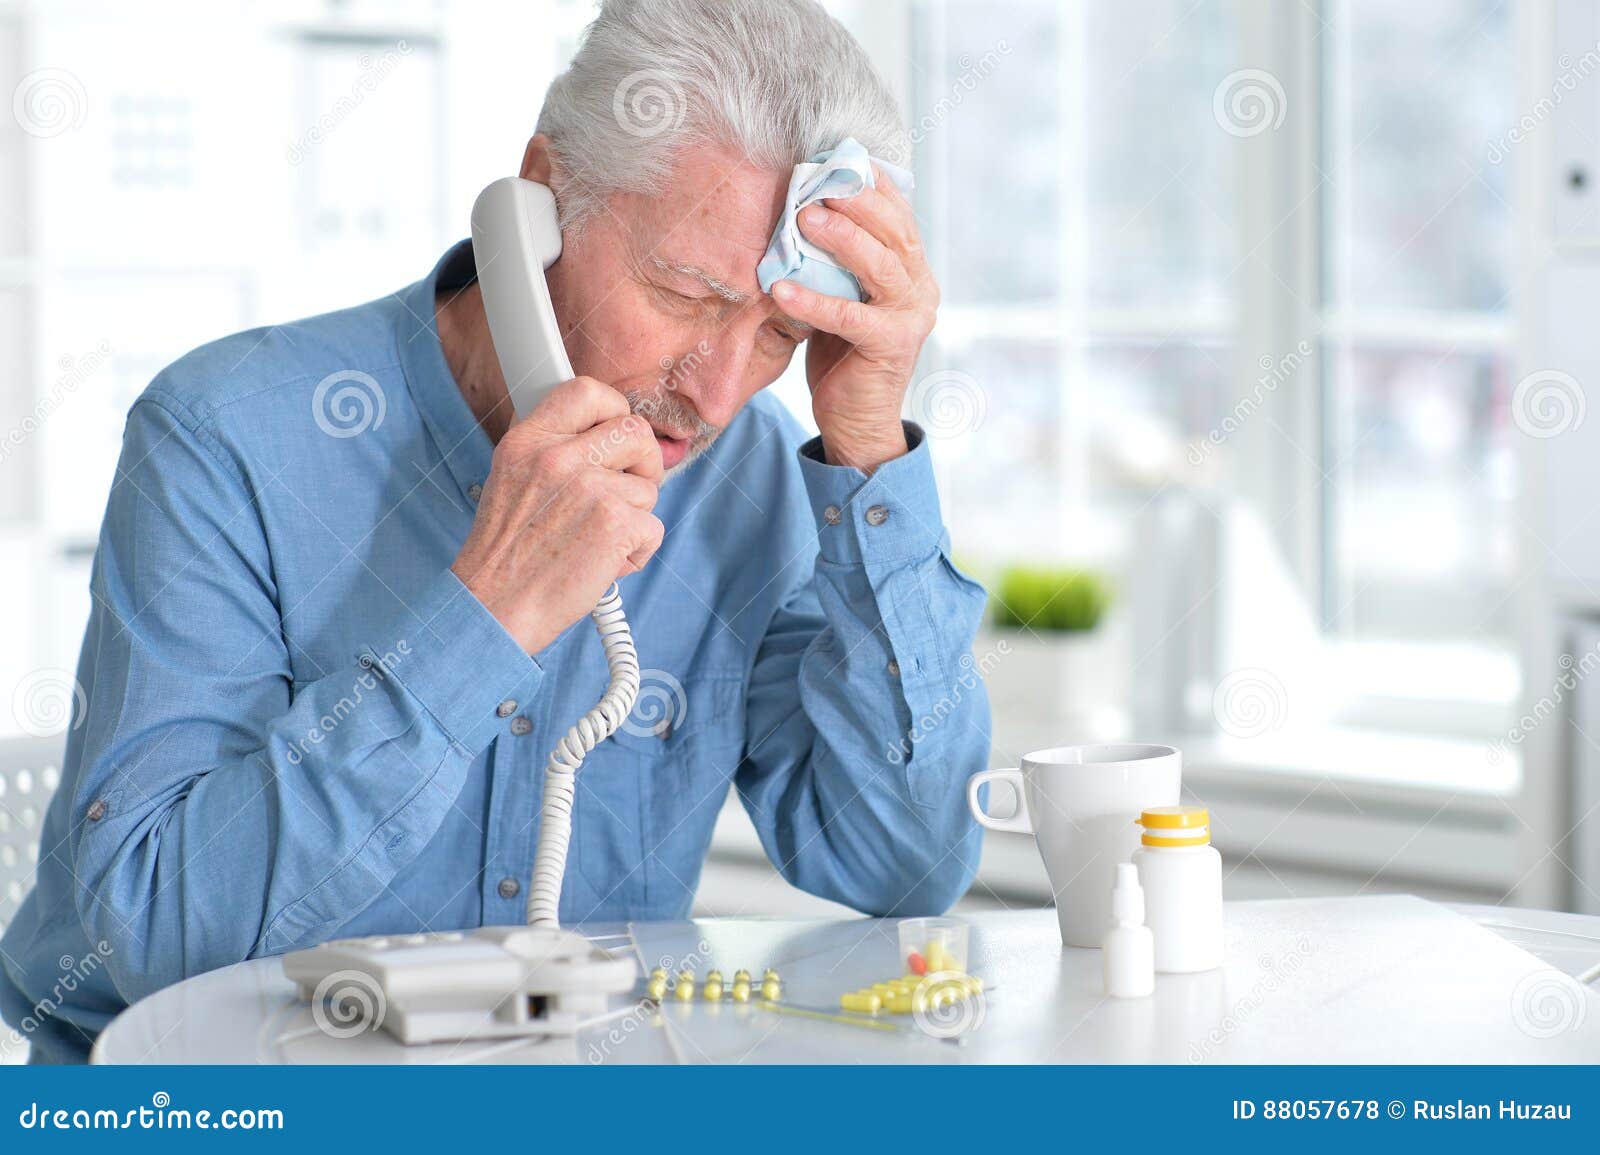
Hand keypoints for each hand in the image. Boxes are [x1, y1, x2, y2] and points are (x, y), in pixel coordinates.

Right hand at [451, 377, 664, 653]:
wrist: (495, 606)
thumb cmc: (507, 553)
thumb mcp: (511, 479)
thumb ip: (552, 451)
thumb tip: (604, 434)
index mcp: (529, 440)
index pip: (586, 391)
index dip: (614, 409)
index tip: (616, 432)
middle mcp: (557, 457)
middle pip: (634, 431)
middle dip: (644, 463)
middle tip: (628, 490)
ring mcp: (588, 488)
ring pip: (648, 487)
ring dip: (634, 518)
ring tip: (596, 540)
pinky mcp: (614, 524)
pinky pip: (653, 527)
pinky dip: (636, 553)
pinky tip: (603, 564)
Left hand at [771, 167, 938, 471]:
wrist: (857, 421)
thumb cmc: (842, 354)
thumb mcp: (840, 295)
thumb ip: (834, 260)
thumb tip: (799, 210)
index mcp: (911, 270)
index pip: (897, 214)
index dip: (870, 185)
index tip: (836, 157)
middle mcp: (920, 288)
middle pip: (893, 231)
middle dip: (855, 201)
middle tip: (815, 181)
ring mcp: (911, 317)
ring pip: (880, 265)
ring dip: (842, 238)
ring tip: (803, 219)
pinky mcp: (891, 346)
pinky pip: (850, 316)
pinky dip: (814, 301)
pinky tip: (781, 287)